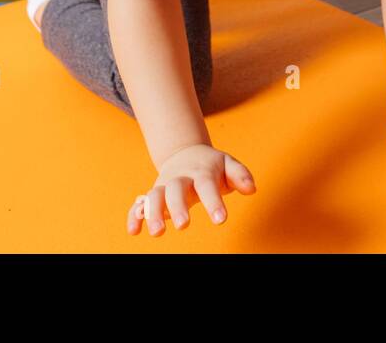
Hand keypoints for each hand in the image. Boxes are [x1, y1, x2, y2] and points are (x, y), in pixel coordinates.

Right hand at [128, 143, 255, 235]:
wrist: (185, 153)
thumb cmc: (211, 165)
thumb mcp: (228, 163)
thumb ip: (240, 174)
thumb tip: (252, 189)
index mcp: (201, 172)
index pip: (207, 186)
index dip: (213, 202)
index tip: (220, 220)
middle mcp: (181, 179)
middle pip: (176, 189)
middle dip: (177, 207)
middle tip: (183, 226)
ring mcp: (165, 185)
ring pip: (154, 195)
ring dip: (153, 212)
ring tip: (157, 232)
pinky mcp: (153, 194)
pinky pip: (139, 204)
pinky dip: (134, 216)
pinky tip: (134, 231)